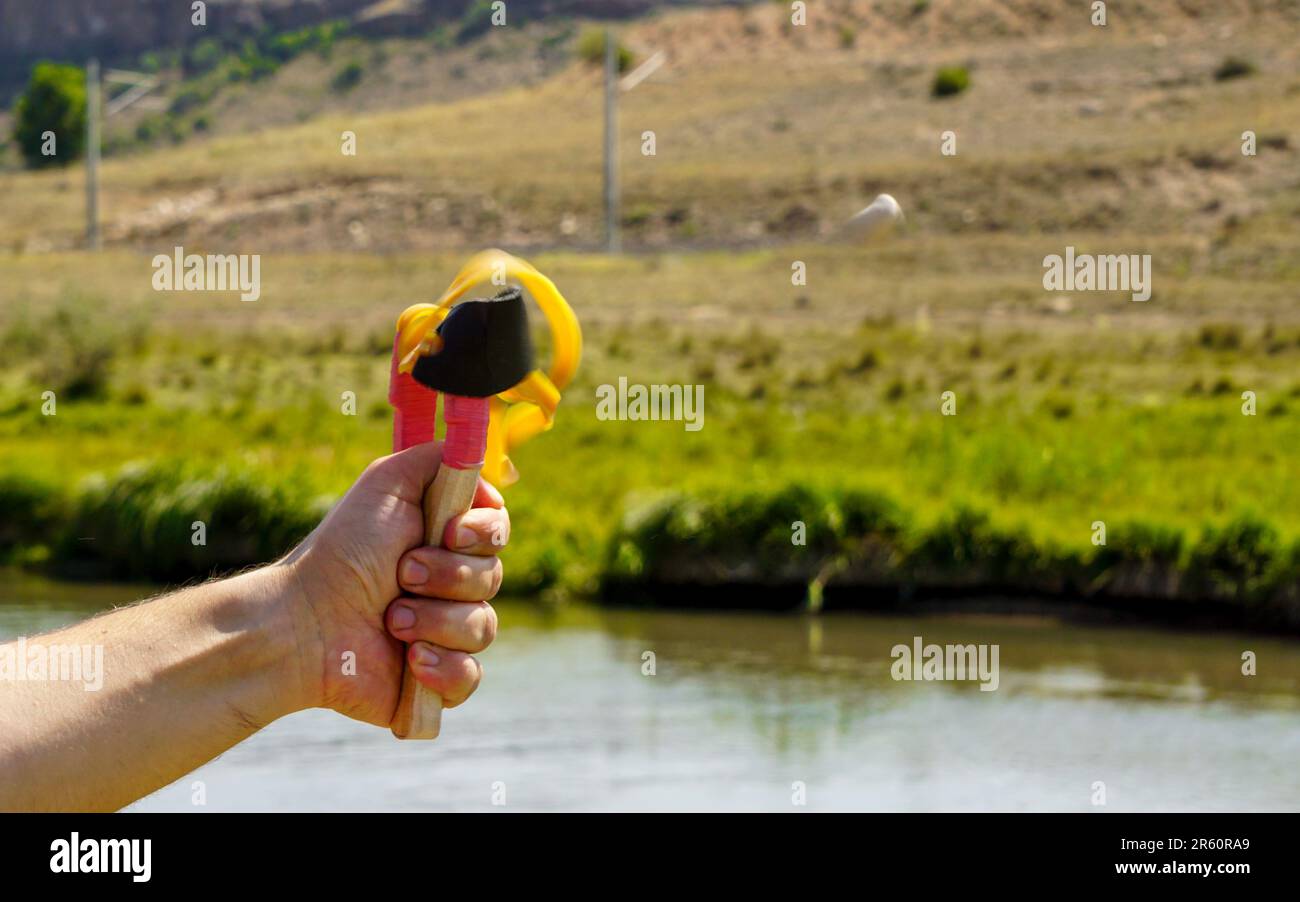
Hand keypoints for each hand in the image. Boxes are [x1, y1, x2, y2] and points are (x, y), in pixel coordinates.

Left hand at [283, 442, 507, 726]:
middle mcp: (451, 586)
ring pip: (483, 627)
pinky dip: (444, 667)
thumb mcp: (387, 483)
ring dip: (436, 620)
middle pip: (494, 577)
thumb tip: (475, 452)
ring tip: (391, 620)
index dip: (484, 533)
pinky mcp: (437, 681)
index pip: (497, 532)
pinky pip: (471, 677)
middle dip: (448, 576)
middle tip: (402, 574)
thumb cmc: (341, 552)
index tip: (449, 532)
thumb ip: (438, 458)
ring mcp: (446, 634)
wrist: (304, 623)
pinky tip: (411, 660)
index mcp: (444, 542)